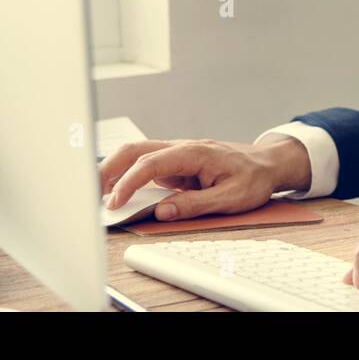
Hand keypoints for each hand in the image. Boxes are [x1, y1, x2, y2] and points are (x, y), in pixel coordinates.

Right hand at [99, 135, 309, 220]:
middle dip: (110, 167)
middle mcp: (182, 147)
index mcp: (194, 153)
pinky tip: (118, 189)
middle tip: (90, 191)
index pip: (152, 162)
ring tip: (97, 192)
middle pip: (136, 149)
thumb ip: (195, 204)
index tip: (115, 201)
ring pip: (138, 152)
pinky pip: (147, 164)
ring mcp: (178, 153)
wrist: (268, 163)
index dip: (130, 182)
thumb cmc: (253, 178)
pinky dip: (128, 174)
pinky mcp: (177, 162)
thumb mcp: (230, 198)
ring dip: (115, 168)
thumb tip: (163, 211)